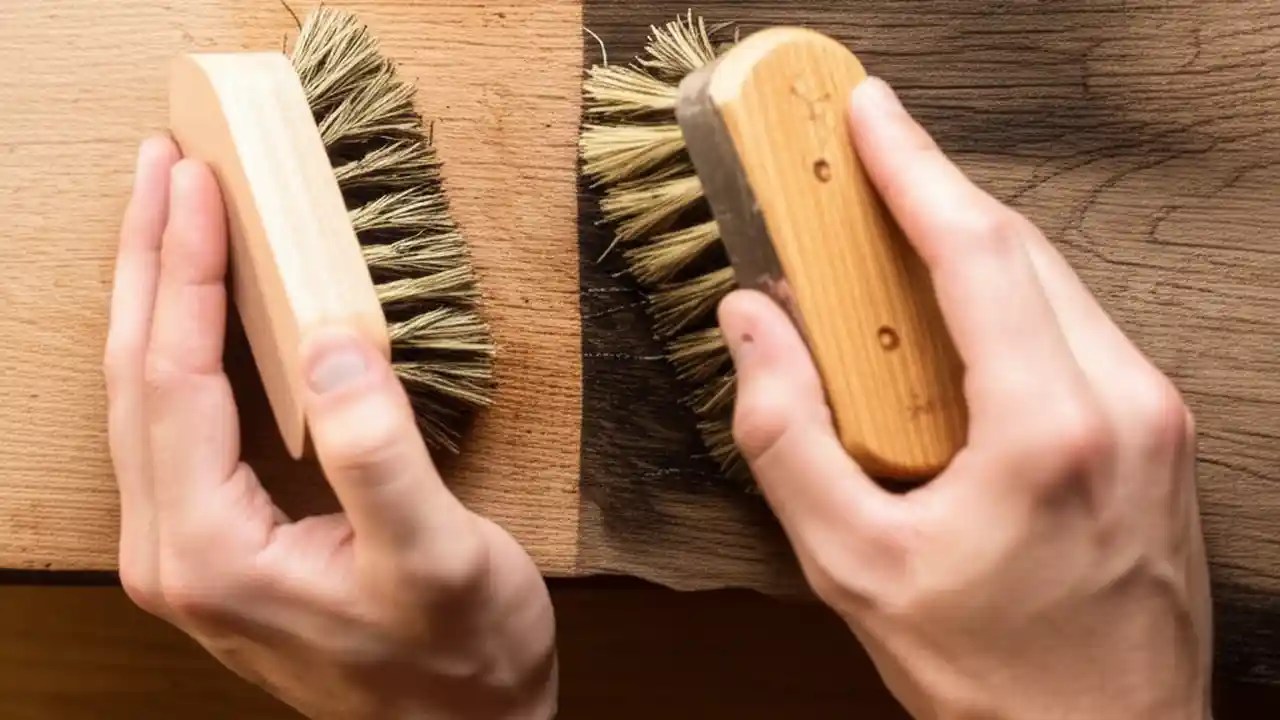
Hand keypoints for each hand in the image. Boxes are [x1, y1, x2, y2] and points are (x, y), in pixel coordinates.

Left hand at [104, 137, 556, 718]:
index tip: (194, 183)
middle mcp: (175, 552)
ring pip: (143, 400)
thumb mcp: (436, 556)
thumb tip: (329, 341)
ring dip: (156, 299)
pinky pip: (172, 426)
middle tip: (162, 169)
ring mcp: (188, 552)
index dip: (184, 272)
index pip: (172, 379)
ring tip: (168, 217)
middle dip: (149, 264)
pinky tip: (195, 310)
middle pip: (135, 379)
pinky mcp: (217, 546)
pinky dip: (180, 348)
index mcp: (212, 550)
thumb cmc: (460, 660)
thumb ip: (377, 452)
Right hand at [718, 78, 1211, 719]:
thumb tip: (754, 330)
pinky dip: (1004, 306)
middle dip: (931, 199)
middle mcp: (1123, 405)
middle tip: (858, 177)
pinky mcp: (1157, 435)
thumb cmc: (995, 679)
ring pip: (1051, 283)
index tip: (867, 116)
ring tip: (888, 260)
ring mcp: (1154, 417)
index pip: (975, 252)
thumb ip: (786, 438)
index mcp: (1048, 431)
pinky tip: (951, 338)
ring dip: (966, 254)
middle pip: (1018, 249)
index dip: (912, 167)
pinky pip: (1073, 329)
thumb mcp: (854, 568)